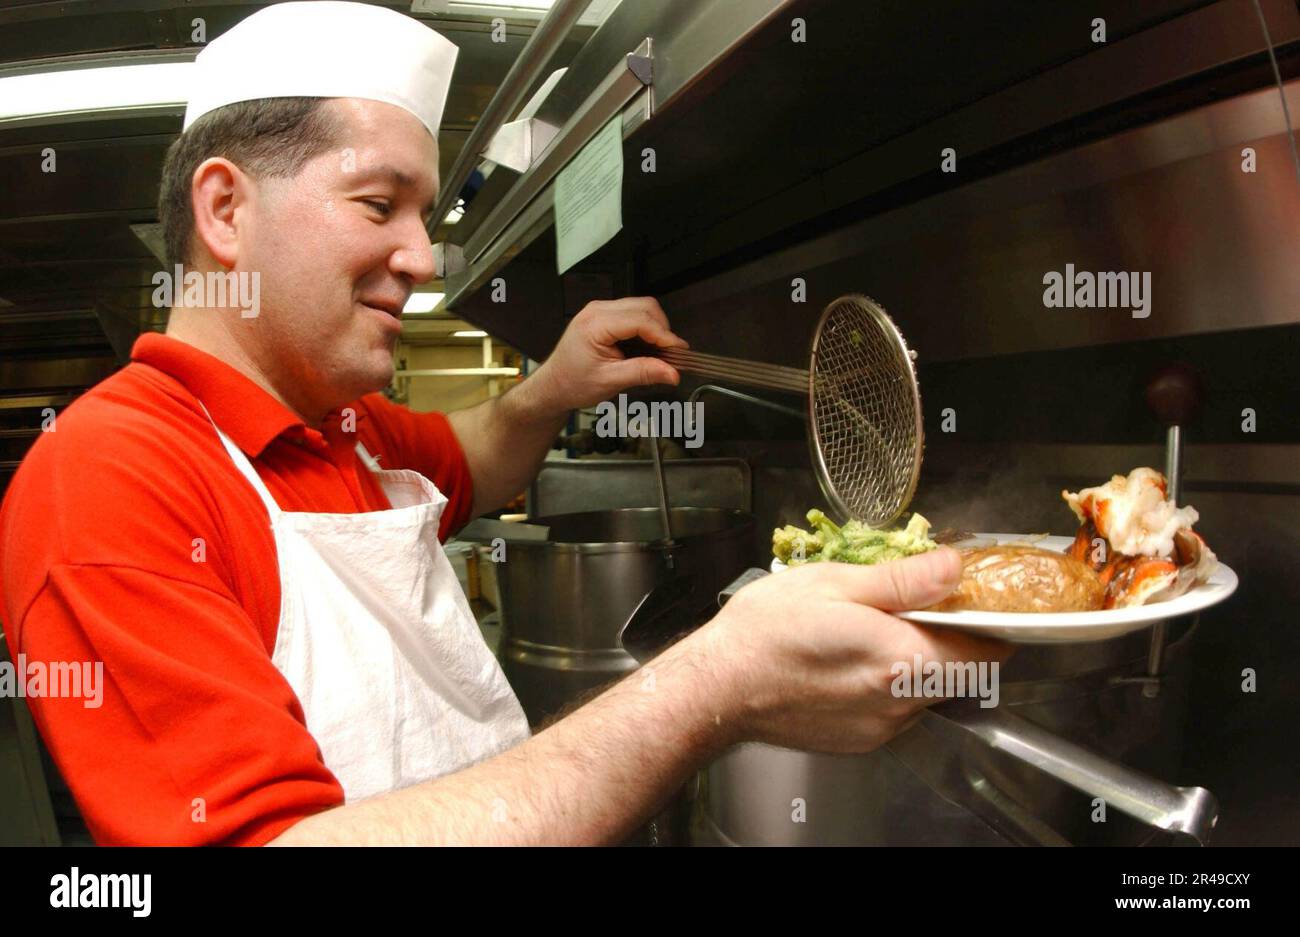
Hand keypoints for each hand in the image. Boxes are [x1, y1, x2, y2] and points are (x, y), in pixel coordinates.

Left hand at [529, 297, 687, 412]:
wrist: (554, 385)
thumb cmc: (573, 383)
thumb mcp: (610, 381)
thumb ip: (643, 373)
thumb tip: (672, 373)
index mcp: (595, 324)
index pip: (640, 320)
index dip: (664, 335)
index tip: (679, 351)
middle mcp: (597, 310)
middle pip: (644, 307)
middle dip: (662, 329)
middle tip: (670, 354)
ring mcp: (600, 310)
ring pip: (641, 307)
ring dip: (655, 328)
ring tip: (658, 353)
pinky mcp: (604, 316)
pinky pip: (633, 313)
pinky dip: (645, 328)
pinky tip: (646, 348)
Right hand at [691, 547, 1013, 753]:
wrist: (718, 688)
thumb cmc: (766, 632)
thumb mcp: (835, 583)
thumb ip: (904, 580)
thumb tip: (953, 567)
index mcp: (903, 659)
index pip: (987, 651)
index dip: (987, 621)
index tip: (971, 600)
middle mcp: (901, 703)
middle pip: (959, 671)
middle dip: (947, 637)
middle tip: (910, 604)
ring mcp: (883, 728)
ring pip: (927, 690)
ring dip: (915, 661)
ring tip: (871, 630)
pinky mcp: (863, 741)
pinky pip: (896, 709)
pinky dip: (888, 684)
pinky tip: (850, 661)